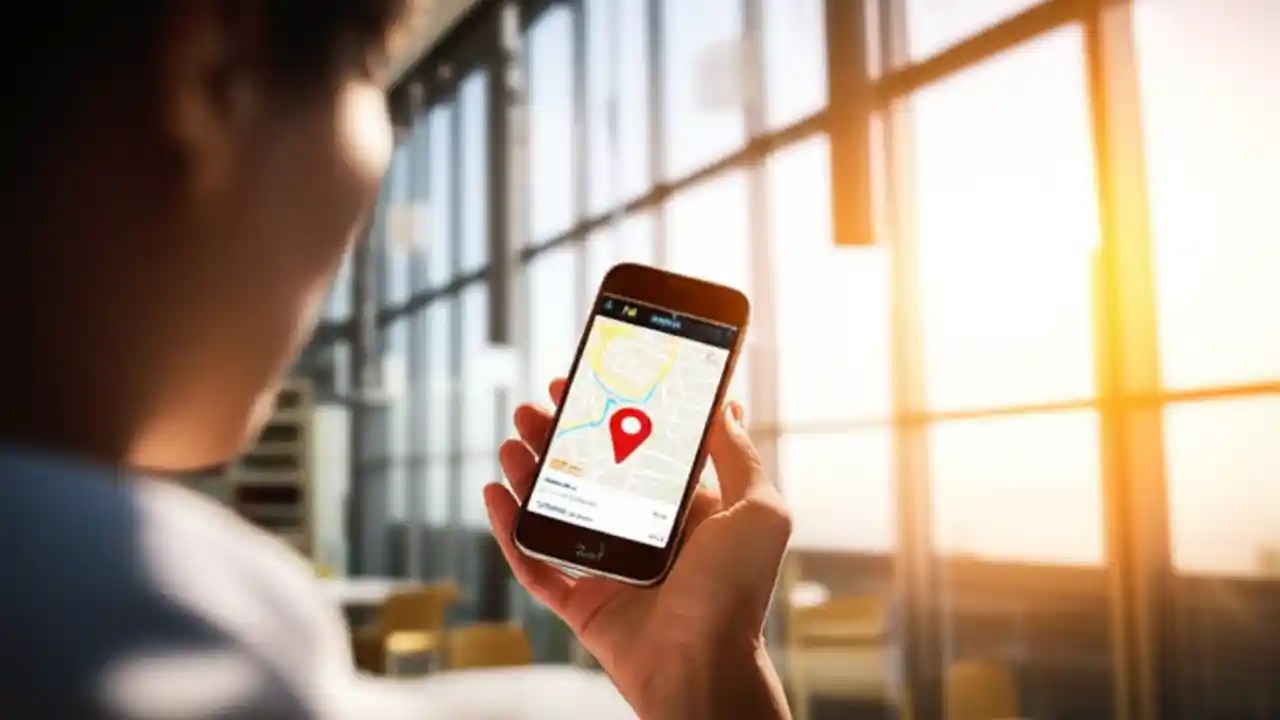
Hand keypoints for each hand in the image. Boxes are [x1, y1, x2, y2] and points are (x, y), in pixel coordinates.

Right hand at [483, 379, 792, 719]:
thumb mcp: (757, 510)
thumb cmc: (737, 592)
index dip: (607, 417)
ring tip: (511, 442)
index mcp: (681, 511)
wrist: (704, 665)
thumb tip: (727, 404)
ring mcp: (607, 568)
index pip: (636, 451)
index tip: (583, 387)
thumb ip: (738, 456)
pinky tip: (495, 495)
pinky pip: (534, 562)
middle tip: (533, 409)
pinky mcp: (580, 602)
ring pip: (554, 512)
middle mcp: (641, 535)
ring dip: (528, 475)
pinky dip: (510, 531)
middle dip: (557, 438)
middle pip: (586, 474)